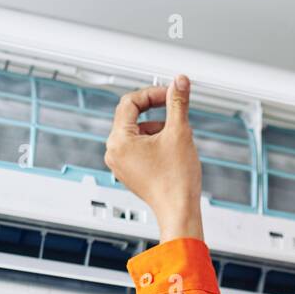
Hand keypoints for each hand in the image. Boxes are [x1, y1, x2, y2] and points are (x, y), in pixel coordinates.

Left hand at [104, 75, 204, 242]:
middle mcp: (114, 152)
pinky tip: (172, 152)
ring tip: (178, 138)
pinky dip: (154, 143)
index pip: (130, 103)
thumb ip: (178, 102)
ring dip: (158, 129)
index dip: (152, 94)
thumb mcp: (180, 132)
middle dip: (156, 112)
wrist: (179, 211)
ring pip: (137, 133)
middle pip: (132, 117)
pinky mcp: (130, 173)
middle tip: (176, 112)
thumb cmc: (176, 180)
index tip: (170, 94)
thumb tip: (179, 82)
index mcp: (119, 140)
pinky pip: (138, 149)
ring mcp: (120, 164)